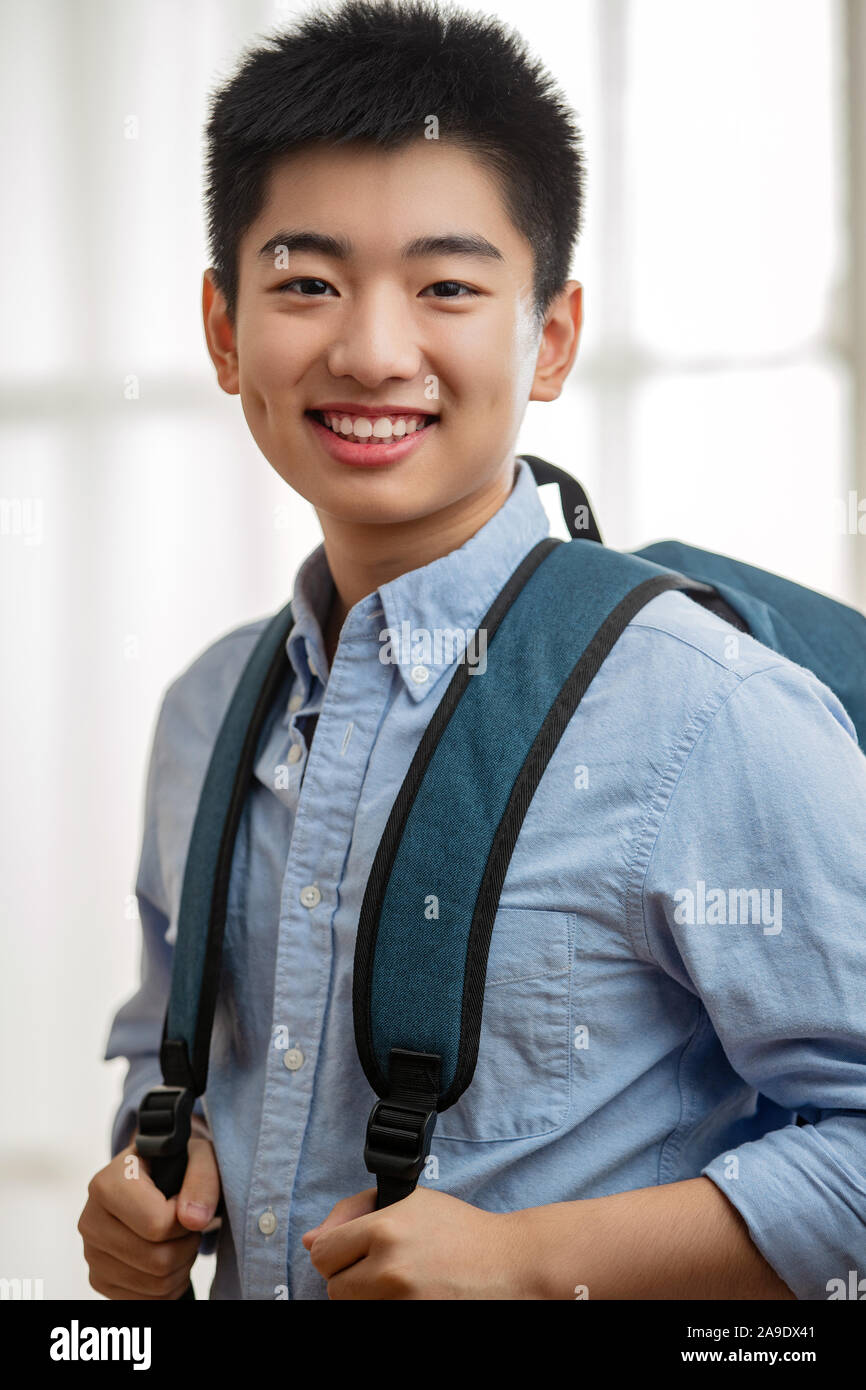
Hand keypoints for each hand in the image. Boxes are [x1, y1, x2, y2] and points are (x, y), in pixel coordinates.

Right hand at [78, 1126, 220, 1299]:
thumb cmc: (176, 1165)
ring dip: (181, 1265)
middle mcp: (91, 1220)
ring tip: (178, 1237)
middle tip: (188, 1224)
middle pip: (157, 1260)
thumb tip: (194, 1219)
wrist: (155, 1176)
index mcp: (107, 1184)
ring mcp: (91, 1254)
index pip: (157, 1225)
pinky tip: (167, 1255)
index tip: (185, 1202)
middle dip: (187, 1245)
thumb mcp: (199, 1156)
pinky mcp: (99, 1279)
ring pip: (155, 1284)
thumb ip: (203, 1179)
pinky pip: (147, 1300)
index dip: (185, 1220)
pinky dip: (168, 1285)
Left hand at [302, 1185, 533, 1298]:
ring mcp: (401, 1304)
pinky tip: (411, 1295)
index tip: (353, 1249)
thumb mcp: (409, 1201)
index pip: (322, 1253)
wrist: (509, 1266)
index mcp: (384, 1230)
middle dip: (351, 1277)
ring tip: (399, 1282)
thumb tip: (309, 1240)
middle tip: (382, 1266)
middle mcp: (389, 1270)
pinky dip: (386, 1308)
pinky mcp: (411, 1323)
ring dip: (367, 1296)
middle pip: (333, 1288)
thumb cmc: (459, 1230)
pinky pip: (377, 1318)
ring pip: (352, 1308)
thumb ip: (353, 1212)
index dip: (335, 1250)